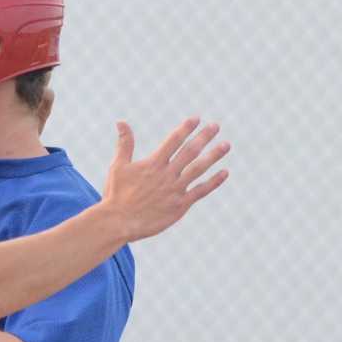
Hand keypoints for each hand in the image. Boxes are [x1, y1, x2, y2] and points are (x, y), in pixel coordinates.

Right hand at [99, 118, 229, 241]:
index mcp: (153, 164)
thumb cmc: (116, 194)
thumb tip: (121, 122)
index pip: (173, 141)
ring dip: (214, 155)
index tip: (197, 119)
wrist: (118, 222)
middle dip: (204, 137)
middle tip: (216, 126)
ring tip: (226, 145)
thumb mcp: (118, 166)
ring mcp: (175, 190)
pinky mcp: (180, 205)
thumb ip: (125, 144)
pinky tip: (224, 172)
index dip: (186, 128)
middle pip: (190, 151)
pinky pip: (201, 191)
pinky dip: (214, 181)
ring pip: (199, 169)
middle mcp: (167, 174)